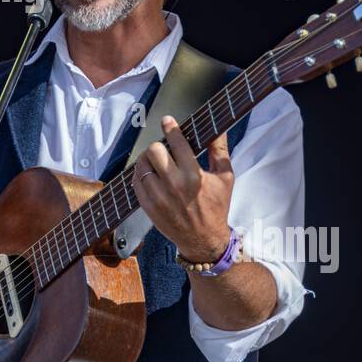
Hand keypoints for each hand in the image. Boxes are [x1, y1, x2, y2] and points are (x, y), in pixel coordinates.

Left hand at [131, 116, 233, 262]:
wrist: (204, 240)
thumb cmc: (216, 207)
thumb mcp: (225, 177)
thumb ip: (220, 150)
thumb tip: (218, 128)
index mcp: (194, 176)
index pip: (176, 142)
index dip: (171, 127)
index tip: (168, 121)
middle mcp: (174, 185)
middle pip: (154, 150)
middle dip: (160, 146)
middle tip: (165, 149)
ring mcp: (158, 197)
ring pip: (142, 164)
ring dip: (148, 159)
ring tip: (157, 162)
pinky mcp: (148, 207)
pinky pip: (136, 181)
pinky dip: (141, 175)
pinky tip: (151, 175)